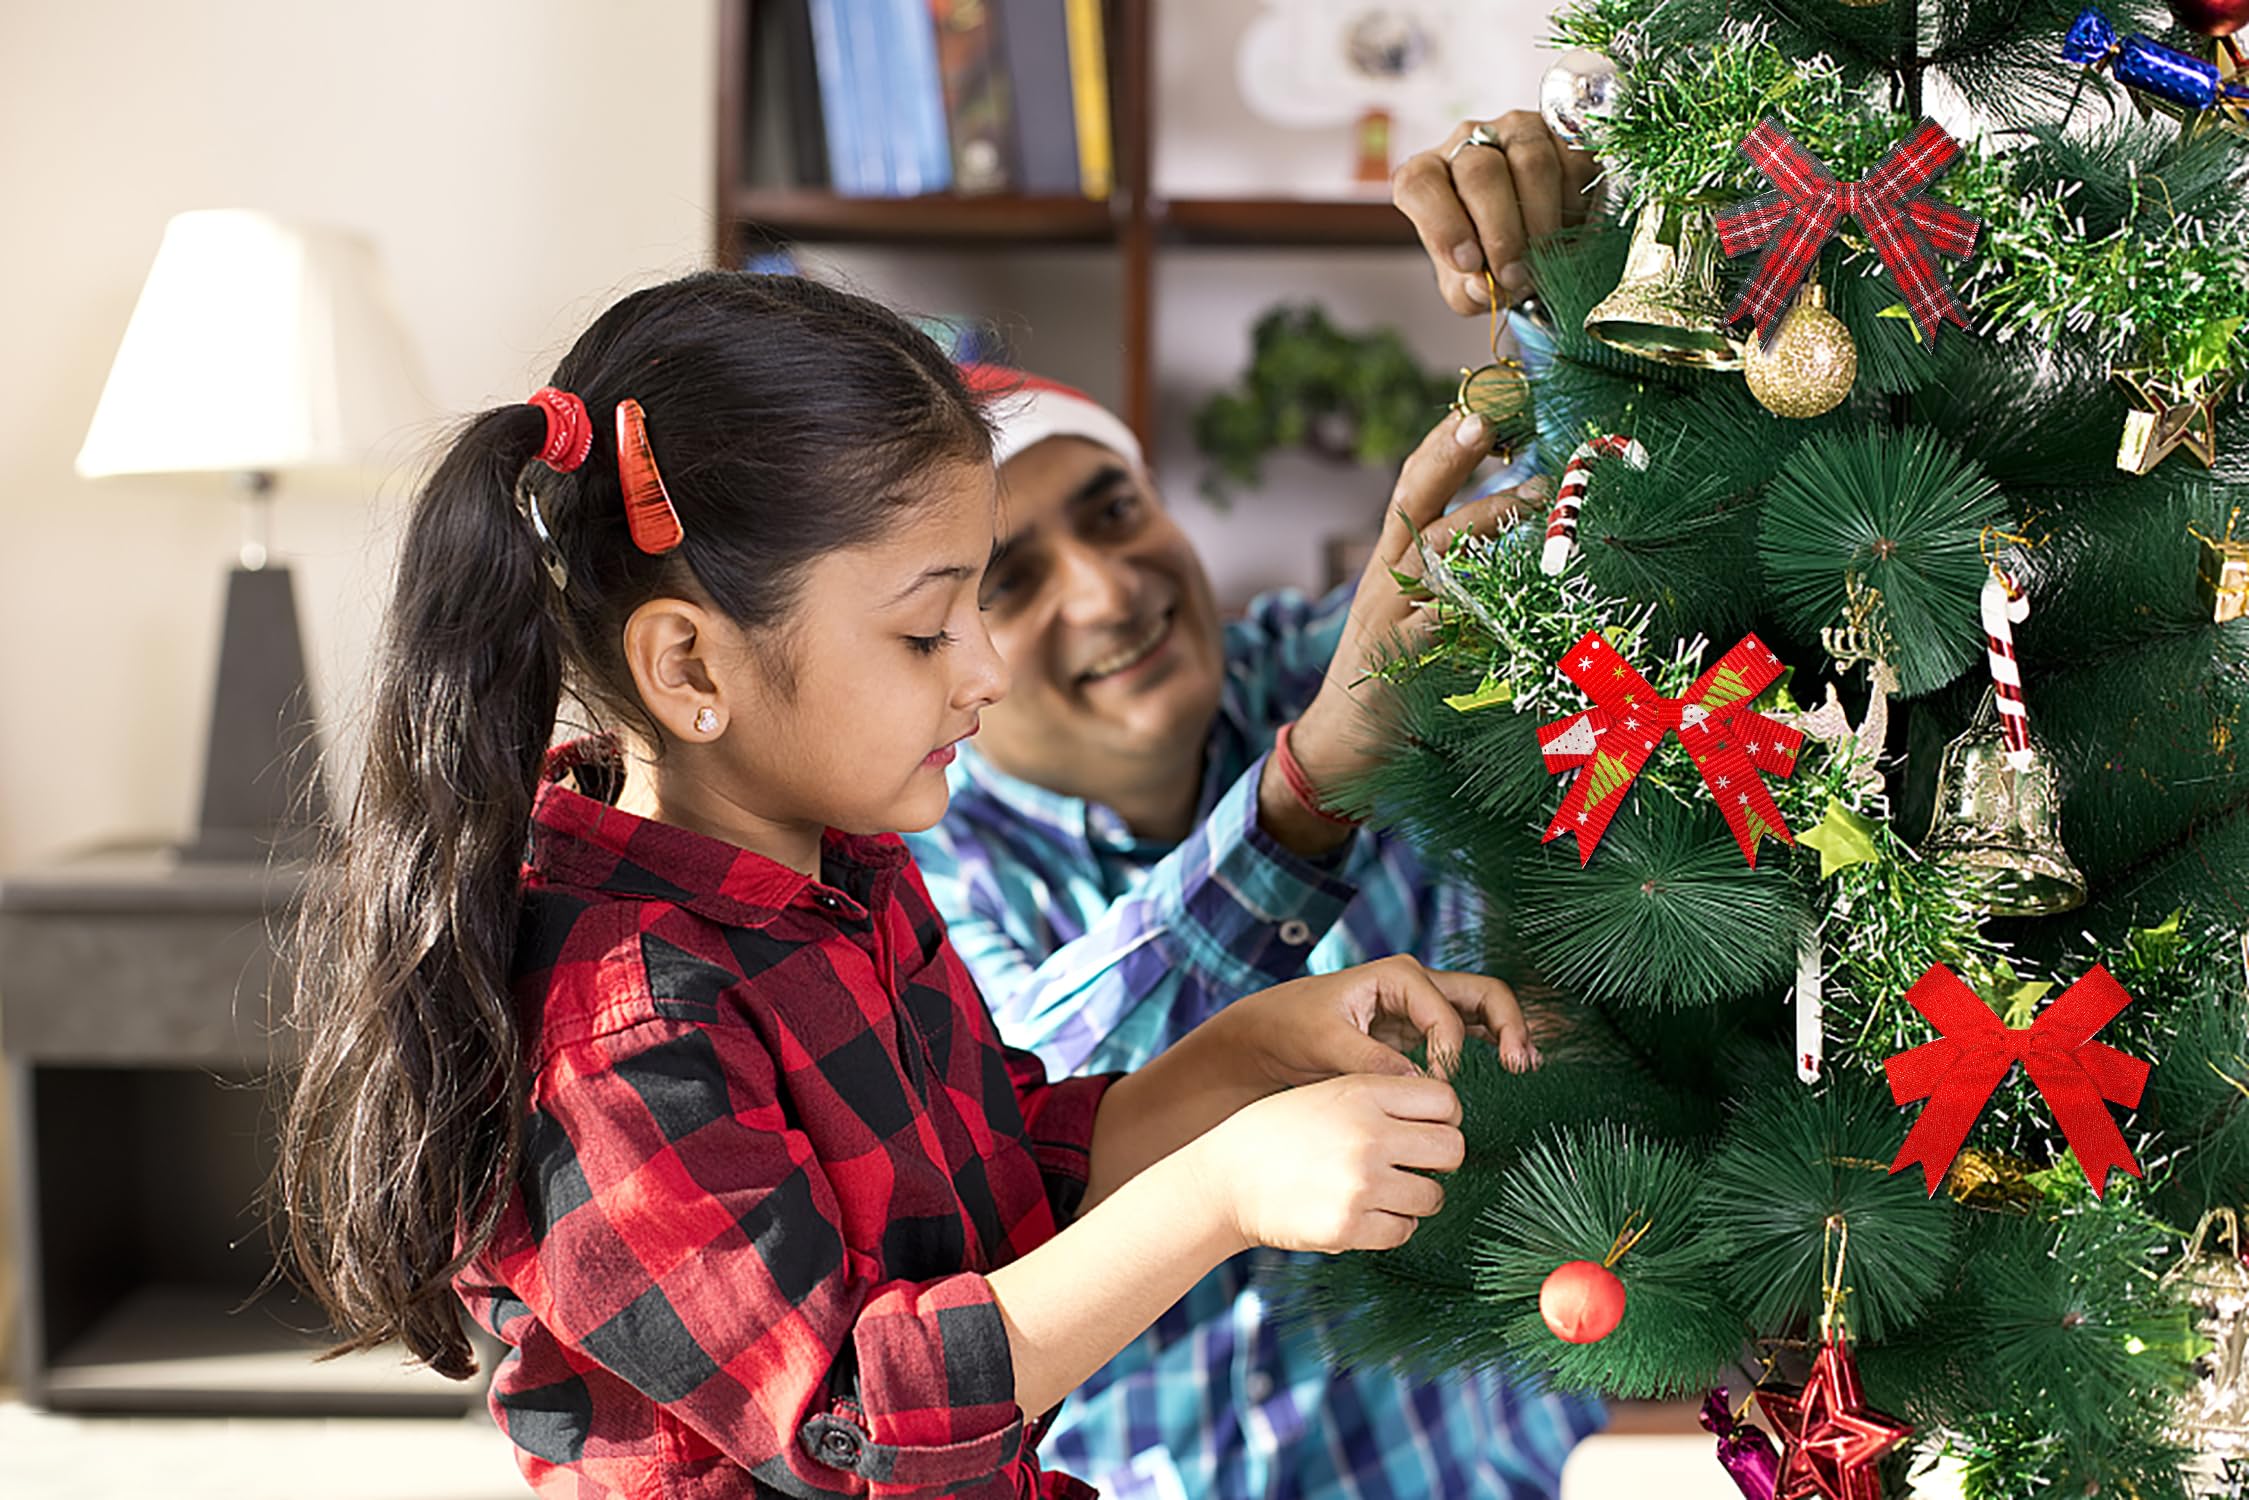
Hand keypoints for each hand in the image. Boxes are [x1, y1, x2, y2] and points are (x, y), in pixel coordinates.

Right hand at [1187, 1073, 1465, 1253]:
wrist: (1225, 1178)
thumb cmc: (1282, 1132)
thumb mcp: (1330, 1093)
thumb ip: (1384, 1099)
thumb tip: (1451, 1123)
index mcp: (1363, 1093)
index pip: (1446, 1102)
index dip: (1443, 1118)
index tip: (1424, 1131)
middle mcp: (1367, 1135)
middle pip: (1453, 1149)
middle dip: (1440, 1160)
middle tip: (1414, 1165)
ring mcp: (1359, 1184)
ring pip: (1433, 1197)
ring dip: (1415, 1198)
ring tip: (1381, 1191)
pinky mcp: (1348, 1227)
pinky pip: (1404, 1231)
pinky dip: (1391, 1226)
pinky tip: (1363, 1212)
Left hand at [1227, 954, 1537, 1084]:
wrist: (1271, 1031)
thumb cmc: (1293, 1026)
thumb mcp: (1326, 1042)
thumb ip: (1372, 1060)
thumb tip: (1420, 1082)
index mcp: (1398, 975)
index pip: (1447, 1015)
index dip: (1452, 1055)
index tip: (1441, 1090)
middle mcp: (1418, 983)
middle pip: (1485, 995)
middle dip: (1511, 1026)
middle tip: (1521, 1066)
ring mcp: (1424, 1005)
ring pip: (1484, 1012)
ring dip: (1509, 1037)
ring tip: (1527, 1072)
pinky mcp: (1421, 1030)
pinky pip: (1469, 1035)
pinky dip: (1490, 1050)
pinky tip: (1506, 1076)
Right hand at [1279, 413, 1549, 808]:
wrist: (1338, 746)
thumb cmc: (1389, 678)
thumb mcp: (1413, 615)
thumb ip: (1451, 578)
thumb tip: (1510, 538)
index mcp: (1388, 560)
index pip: (1412, 483)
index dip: (1444, 440)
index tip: (1482, 402)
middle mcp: (1385, 576)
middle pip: (1414, 497)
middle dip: (1452, 453)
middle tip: (1494, 419)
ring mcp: (1390, 614)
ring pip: (1437, 549)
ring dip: (1487, 517)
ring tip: (1536, 498)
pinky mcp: (1401, 658)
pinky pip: (1441, 619)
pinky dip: (1473, 600)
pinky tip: (1508, 585)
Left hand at [1393, 111, 1598, 313]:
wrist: (1531, 241)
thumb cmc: (1485, 258)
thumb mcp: (1467, 286)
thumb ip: (1469, 292)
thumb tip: (1485, 288)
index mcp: (1426, 175)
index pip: (1420, 185)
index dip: (1443, 226)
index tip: (1469, 265)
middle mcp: (1467, 143)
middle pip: (1480, 174)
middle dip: (1500, 232)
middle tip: (1514, 273)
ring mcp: (1515, 131)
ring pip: (1531, 163)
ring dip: (1541, 219)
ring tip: (1545, 258)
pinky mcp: (1560, 132)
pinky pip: (1572, 160)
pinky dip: (1574, 202)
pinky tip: (1569, 227)